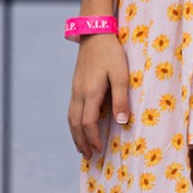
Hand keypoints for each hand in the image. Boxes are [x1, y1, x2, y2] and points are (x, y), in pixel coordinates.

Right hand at [68, 33, 130, 158]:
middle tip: (89, 157)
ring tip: (82, 148)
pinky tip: (80, 127)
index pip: (88, 122)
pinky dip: (74, 123)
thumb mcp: (121, 76)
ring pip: (71, 118)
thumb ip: (121, 99)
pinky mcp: (76, 85)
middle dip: (82, 142)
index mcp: (90, 93)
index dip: (93, 138)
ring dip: (76, 135)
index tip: (100, 150)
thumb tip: (122, 122)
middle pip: (76, 124)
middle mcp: (78, 93)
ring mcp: (75, 89)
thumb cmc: (112, 54)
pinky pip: (72, 110)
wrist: (95, 35)